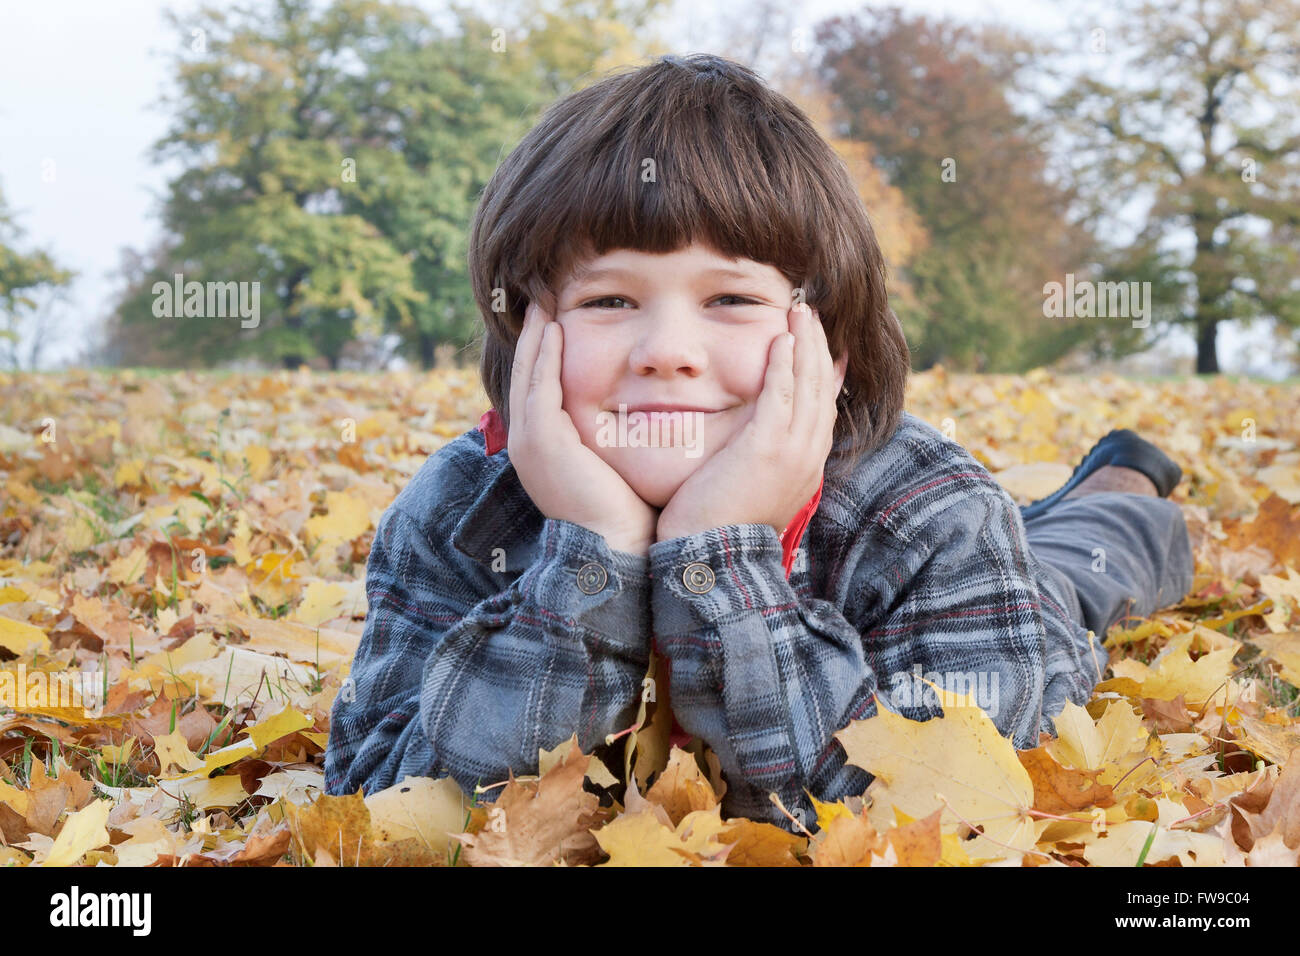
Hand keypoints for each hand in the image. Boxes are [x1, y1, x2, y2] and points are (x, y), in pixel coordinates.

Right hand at [508, 299, 659, 554]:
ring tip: (542, 304)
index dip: (543, 356)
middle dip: (532, 338)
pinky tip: (554, 328)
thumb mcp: (614, 467)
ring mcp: (531, 441)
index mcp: (544, 449)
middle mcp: (528, 443)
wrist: (614, 550)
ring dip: (535, 337)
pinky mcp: (543, 440)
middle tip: (539, 302)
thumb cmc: (626, 514)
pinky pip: (540, 386)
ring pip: (528, 375)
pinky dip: (545, 356)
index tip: (554, 325)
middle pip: (525, 376)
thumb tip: (643, 418)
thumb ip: (615, 438)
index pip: (538, 390)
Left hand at [656, 302, 846, 541]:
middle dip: (820, 348)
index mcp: (805, 470)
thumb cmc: (716, 531)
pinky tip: (782, 338)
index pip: (823, 411)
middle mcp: (808, 460)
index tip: (826, 347)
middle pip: (823, 391)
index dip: (826, 375)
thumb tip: (749, 450)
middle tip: (813, 315)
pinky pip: (782, 395)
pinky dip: (785, 364)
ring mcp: (793, 454)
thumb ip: (755, 465)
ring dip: (806, 344)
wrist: (710, 561)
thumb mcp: (747, 492)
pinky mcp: (768, 449)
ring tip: (802, 311)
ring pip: (808, 386)